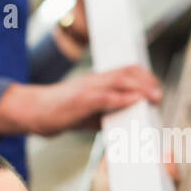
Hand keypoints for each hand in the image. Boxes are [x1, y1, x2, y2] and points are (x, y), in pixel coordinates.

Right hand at [0, 66, 161, 137]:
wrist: (32, 111)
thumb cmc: (58, 112)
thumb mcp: (87, 112)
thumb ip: (105, 112)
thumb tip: (125, 120)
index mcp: (96, 81)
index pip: (125, 70)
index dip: (144, 76)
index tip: (156, 87)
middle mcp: (94, 80)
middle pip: (126, 72)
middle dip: (146, 81)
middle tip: (158, 94)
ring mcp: (86, 89)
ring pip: (118, 81)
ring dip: (139, 88)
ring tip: (152, 97)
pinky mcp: (79, 101)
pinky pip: (104, 97)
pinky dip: (121, 99)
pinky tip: (133, 102)